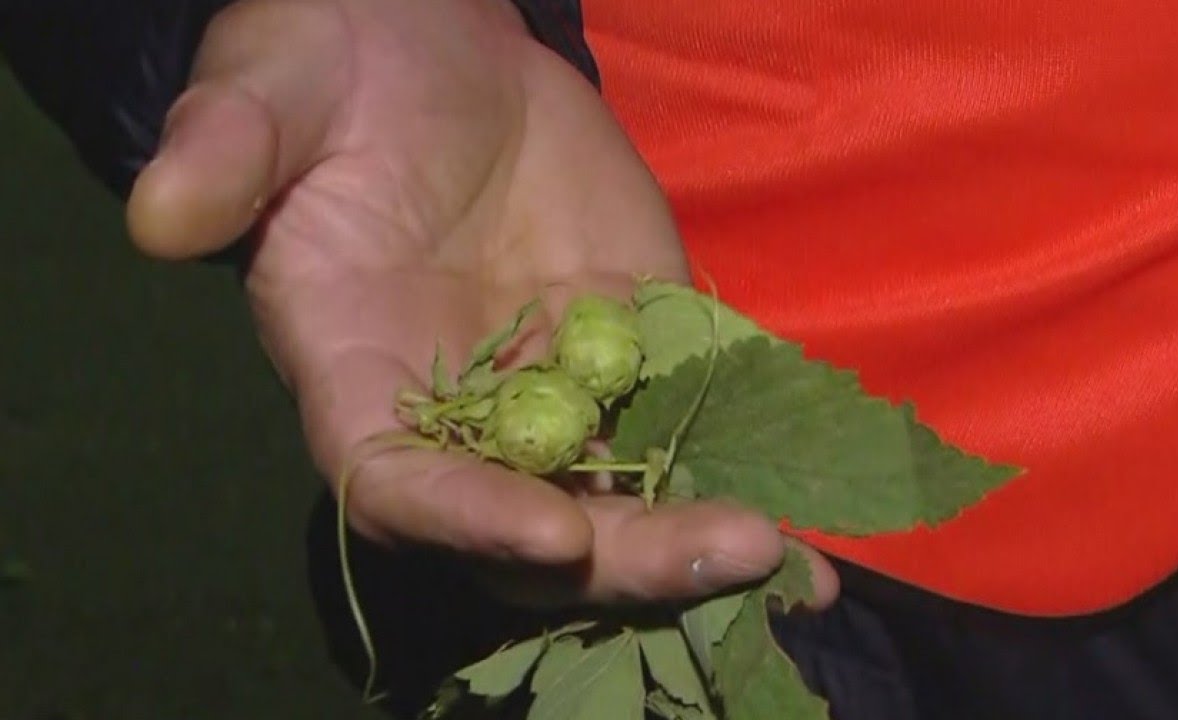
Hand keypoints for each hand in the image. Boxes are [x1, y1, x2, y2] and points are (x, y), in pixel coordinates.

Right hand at [125, 0, 838, 606]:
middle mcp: (460, 413)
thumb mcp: (270, 88)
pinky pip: (687, 424)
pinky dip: (747, 464)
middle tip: (732, 554)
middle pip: (534, 527)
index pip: (401, 486)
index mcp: (357, 377)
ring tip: (797, 567)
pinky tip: (819, 501)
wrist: (427, 54)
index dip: (469, 524)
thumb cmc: (328, 70)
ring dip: (706, 538)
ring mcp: (554, 390)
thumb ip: (227, 151)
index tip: (552, 536)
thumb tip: (162, 214)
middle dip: (625, 557)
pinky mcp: (630, 348)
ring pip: (623, 498)